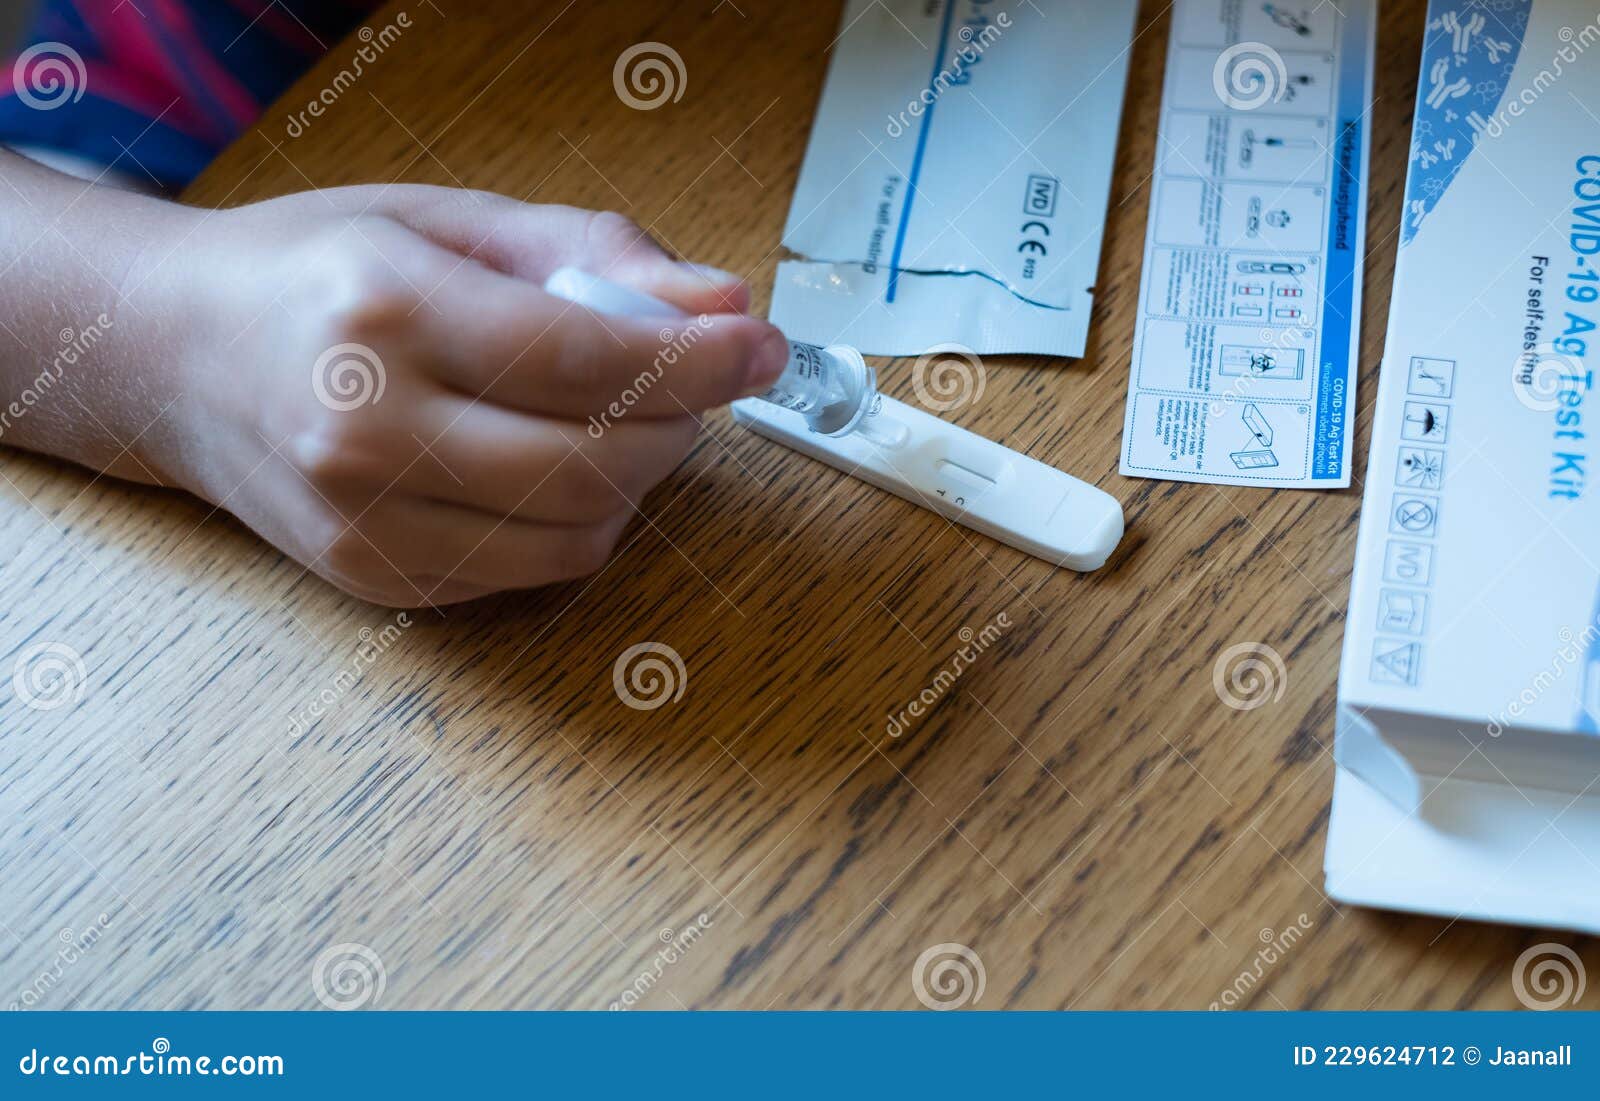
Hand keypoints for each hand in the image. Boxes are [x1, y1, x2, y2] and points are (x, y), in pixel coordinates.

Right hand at [129, 187, 786, 605]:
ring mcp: (365, 522)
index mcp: (384, 313)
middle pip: (591, 464)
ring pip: (575, 534)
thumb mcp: (451, 221)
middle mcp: (365, 431)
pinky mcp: (375, 580)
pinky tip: (566, 466)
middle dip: (680, 425)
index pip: (581, 359)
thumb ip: (592, 253)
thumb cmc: (316, 271)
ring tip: (629, 419)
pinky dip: (582, 522)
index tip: (758, 344)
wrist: (172, 358)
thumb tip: (722, 302)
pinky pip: (531, 570)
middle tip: (697, 381)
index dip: (694, 360)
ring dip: (641, 480)